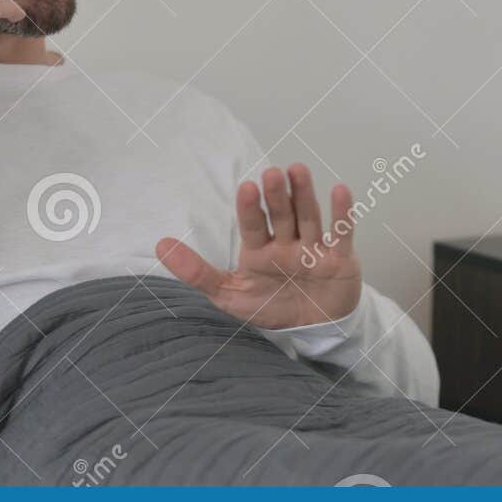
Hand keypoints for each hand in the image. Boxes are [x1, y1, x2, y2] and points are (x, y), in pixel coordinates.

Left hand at [156, 164, 361, 329]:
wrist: (313, 331)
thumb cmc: (271, 308)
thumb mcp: (229, 295)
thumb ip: (196, 272)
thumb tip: (159, 245)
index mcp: (260, 250)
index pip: (253, 225)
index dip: (250, 208)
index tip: (245, 187)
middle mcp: (287, 243)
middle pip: (281, 214)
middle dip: (277, 195)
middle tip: (271, 173)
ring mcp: (314, 249)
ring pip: (309, 218)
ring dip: (304, 195)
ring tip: (298, 170)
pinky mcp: (340, 259)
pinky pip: (342, 235)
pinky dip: (342, 215)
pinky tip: (341, 191)